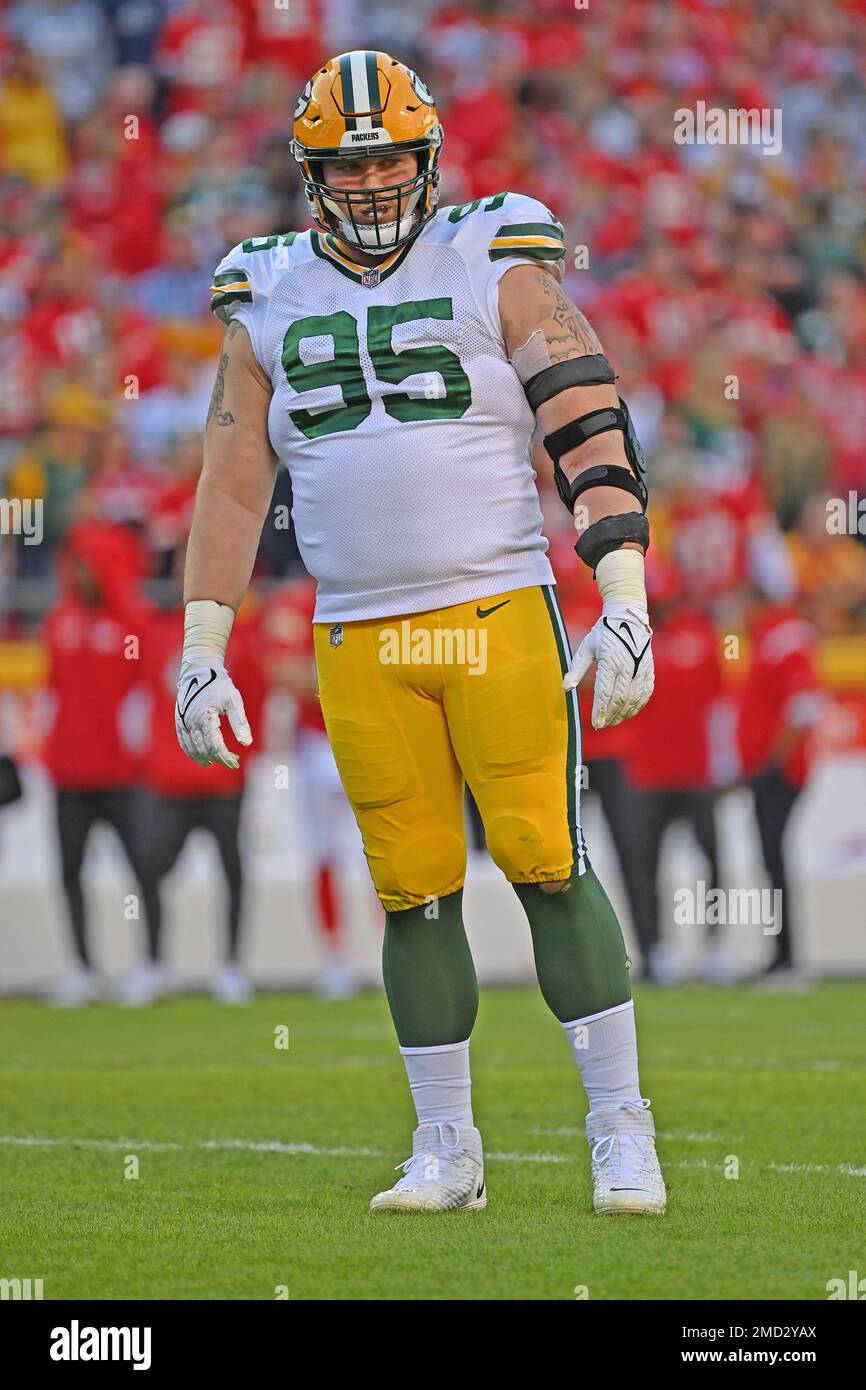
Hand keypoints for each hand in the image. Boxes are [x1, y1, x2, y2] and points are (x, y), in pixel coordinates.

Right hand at [175, 661, 251, 769]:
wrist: (199, 670)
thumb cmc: (219, 684)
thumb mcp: (233, 701)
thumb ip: (240, 723)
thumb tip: (247, 743)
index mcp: (206, 717)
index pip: (216, 746)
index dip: (226, 757)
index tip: (236, 763)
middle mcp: (191, 722)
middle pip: (205, 750)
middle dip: (219, 758)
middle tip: (233, 760)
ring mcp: (183, 722)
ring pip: (192, 749)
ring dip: (205, 758)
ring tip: (218, 761)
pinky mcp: (179, 721)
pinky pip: (184, 742)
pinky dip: (192, 753)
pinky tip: (202, 758)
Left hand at [563, 599, 653, 728]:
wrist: (628, 618)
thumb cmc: (604, 632)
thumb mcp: (587, 647)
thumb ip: (576, 668)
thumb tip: (565, 687)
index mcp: (611, 661)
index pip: (604, 693)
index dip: (599, 711)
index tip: (594, 724)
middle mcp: (627, 667)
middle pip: (619, 700)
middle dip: (610, 715)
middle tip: (601, 725)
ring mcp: (640, 669)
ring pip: (634, 699)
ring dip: (623, 714)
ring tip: (613, 722)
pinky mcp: (648, 670)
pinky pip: (645, 693)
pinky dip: (637, 706)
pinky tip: (628, 712)